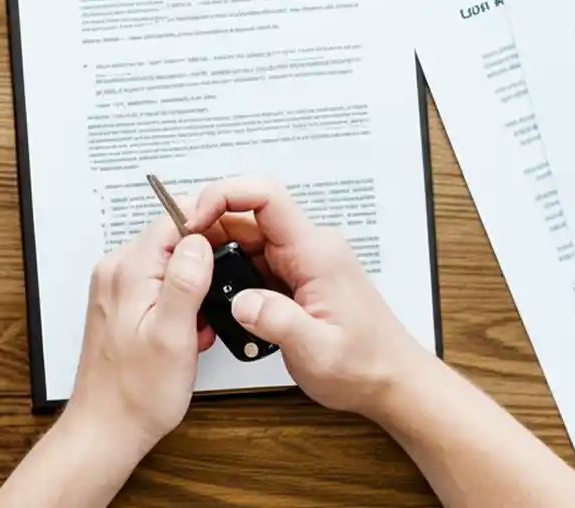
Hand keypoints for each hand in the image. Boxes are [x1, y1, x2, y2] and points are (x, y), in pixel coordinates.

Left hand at [66, 215, 215, 453]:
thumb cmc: (136, 394)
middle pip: (172, 238)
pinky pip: (159, 283)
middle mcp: (116, 272)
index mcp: (127, 272)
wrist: (106, 429)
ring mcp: (116, 287)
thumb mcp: (172, 338)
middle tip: (222, 291)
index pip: (174, 219)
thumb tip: (198, 241)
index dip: (211, 225)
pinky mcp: (121, 303)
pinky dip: (180, 300)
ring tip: (200, 320)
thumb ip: (185, 282)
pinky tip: (186, 330)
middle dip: (205, 260)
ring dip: (194, 285)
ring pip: (169, 262)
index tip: (236, 243)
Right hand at [187, 176, 431, 417]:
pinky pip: (255, 260)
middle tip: (182, 256)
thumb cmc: (366, 365)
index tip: (193, 221)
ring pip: (248, 237)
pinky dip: (231, 273)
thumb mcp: (318, 352)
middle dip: (209, 228)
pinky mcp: (297, 277)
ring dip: (218, 254)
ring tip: (195, 280)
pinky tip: (220, 298)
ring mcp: (303, 261)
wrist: (392, 379)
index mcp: (315, 253)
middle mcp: (309, 248)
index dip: (222, 195)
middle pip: (247, 214)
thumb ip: (278, 322)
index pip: (265, 195)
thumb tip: (240, 301)